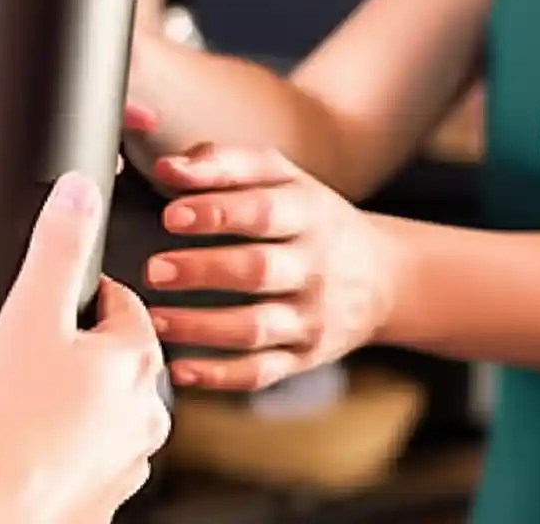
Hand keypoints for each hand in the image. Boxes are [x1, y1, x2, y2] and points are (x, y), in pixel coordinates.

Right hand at [0, 172, 169, 523]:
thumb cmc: (10, 424)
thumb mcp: (29, 314)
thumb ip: (56, 247)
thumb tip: (77, 192)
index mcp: (137, 361)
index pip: (125, 306)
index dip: (89, 296)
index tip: (62, 300)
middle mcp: (146, 413)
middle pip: (118, 361)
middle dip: (83, 352)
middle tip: (37, 352)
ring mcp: (127, 460)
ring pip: (107, 413)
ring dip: (79, 403)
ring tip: (32, 401)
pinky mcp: (103, 497)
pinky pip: (91, 459)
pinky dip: (69, 449)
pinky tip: (34, 444)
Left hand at [144, 144, 404, 390]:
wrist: (384, 278)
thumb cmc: (313, 220)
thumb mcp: (282, 178)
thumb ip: (225, 164)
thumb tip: (170, 168)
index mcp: (308, 214)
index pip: (263, 211)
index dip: (217, 213)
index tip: (172, 216)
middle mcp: (314, 267)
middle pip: (258, 270)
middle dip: (204, 270)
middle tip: (155, 269)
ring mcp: (310, 317)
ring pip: (255, 327)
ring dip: (201, 326)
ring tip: (155, 318)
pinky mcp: (303, 356)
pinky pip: (261, 372)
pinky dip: (219, 375)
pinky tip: (181, 368)